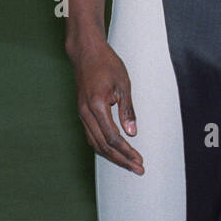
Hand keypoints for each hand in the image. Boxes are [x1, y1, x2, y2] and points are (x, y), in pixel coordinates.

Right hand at [72, 42, 143, 173]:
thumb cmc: (106, 63)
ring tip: (128, 164)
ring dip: (112, 156)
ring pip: (95, 143)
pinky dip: (103, 147)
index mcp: (97, 105)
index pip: (112, 137)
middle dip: (121, 159)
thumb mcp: (123, 83)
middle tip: (137, 168)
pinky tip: (114, 151)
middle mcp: (86, 112)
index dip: (127, 151)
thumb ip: (127, 110)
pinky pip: (91, 135)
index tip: (139, 160)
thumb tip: (132, 133)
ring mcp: (81, 113)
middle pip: (103, 145)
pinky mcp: (82, 112)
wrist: (86, 52)